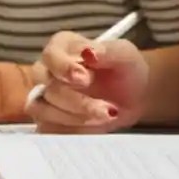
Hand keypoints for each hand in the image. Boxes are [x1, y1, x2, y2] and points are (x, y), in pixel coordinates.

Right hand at [26, 31, 146, 133]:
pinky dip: (72, 131)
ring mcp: (45, 97)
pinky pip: (49, 129)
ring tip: (107, 116)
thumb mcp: (124, 54)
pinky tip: (95, 126)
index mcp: (61, 47)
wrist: (135, 94)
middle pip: (47, 87)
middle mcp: (47, 71)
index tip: (85, 79)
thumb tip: (88, 53)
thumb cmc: (125, 68)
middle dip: (76, 101)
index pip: (50, 56)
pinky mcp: (49, 120)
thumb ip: (107, 51)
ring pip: (43, 110)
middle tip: (107, 109)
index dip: (64, 68)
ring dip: (76, 118)